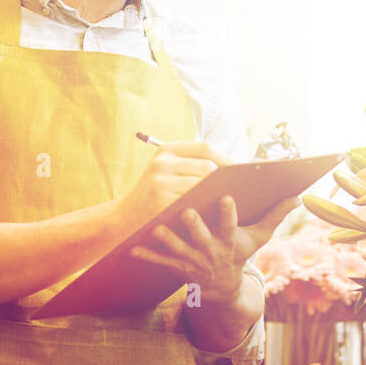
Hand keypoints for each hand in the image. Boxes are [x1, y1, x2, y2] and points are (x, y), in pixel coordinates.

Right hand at [117, 140, 231, 228]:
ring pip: (203, 183)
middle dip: (226, 177)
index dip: (226, 157)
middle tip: (240, 187)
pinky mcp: (161, 200)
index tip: (239, 169)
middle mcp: (162, 161)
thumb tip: (230, 165)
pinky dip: (207, 205)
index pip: (205, 147)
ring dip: (218, 192)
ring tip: (230, 199)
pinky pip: (194, 201)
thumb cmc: (154, 194)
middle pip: (208, 165)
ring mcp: (161, 180)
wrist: (125, 217)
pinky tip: (215, 211)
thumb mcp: (165, 170)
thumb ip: (190, 163)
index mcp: (166, 150)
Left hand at [129, 194, 299, 303]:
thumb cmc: (240, 252)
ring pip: (179, 251)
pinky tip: (132, 249)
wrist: (223, 288)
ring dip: (168, 241)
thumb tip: (297, 196)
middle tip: (187, 211)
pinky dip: (147, 257)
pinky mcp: (178, 269)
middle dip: (195, 227)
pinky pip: (161, 263)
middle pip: (202, 238)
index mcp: (229, 240)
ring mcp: (194, 262)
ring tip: (156, 228)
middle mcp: (211, 252)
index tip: (226, 196)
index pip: (231, 224)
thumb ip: (275, 215)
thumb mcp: (259, 237)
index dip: (228, 212)